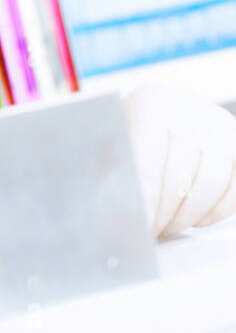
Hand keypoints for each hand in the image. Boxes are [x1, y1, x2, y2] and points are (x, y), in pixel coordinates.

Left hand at [125, 84, 235, 237]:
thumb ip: (112, 172)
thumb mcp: (108, 145)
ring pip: (212, 182)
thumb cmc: (123, 137)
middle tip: (150, 231)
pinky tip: (193, 219)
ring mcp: (219, 125)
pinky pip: (234, 189)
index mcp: (151, 101)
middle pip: (182, 171)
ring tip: (166, 226)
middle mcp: (190, 107)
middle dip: (164, 211)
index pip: (149, 155)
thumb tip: (117, 212)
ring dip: (187, 215)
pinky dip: (214, 212)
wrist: (148, 119)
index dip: (145, 197)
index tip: (138, 225)